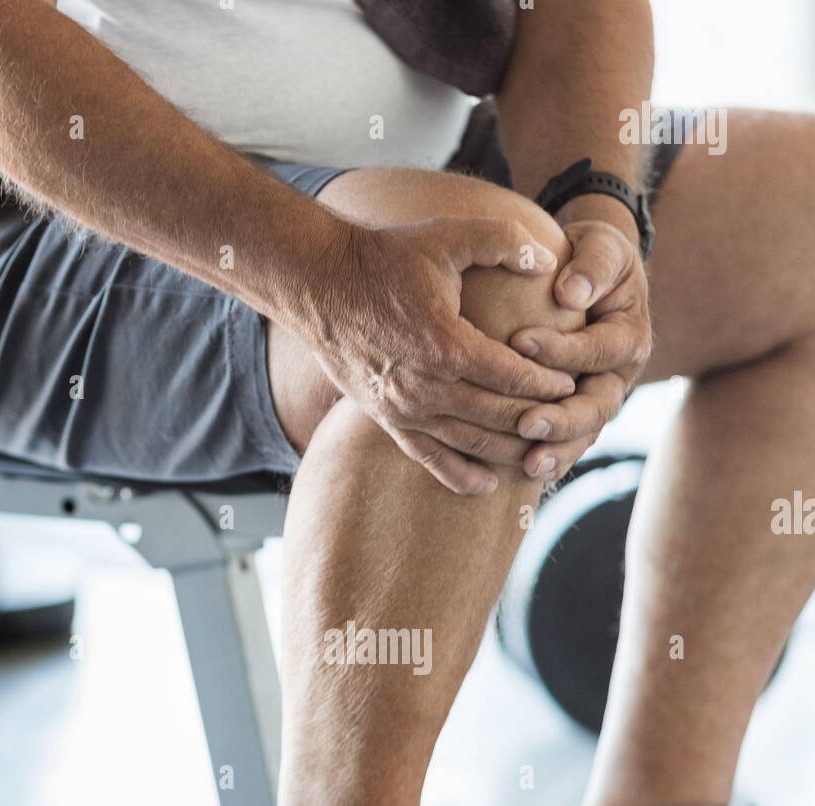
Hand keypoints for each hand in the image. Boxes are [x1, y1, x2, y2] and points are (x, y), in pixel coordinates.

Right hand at [305, 217, 577, 494]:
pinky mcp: (387, 420)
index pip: (511, 376)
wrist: (319, 284)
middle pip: (497, 415)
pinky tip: (488, 486)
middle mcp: (425, 386)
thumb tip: (546, 261)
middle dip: (538, 419)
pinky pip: (429, 458)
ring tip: (542, 450)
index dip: (546, 383)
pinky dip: (460, 475)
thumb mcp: (446, 235)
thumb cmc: (385, 257)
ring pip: (470, 443)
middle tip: (567, 419)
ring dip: (509, 451)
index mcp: (445, 343)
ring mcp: (405, 409)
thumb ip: (502, 241)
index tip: (571, 382)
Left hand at [510, 219, 652, 480]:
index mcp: (630, 336)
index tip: (519, 342)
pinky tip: (523, 472)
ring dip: (558, 450)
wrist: (590, 276)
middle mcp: (620, 376)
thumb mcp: (600, 245)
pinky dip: (552, 459)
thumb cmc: (593, 255)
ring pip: (585, 433)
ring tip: (528, 464)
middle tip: (526, 424)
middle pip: (598, 406)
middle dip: (563, 419)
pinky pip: (569, 443)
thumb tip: (571, 293)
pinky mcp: (580, 414)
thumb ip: (592, 263)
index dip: (563, 349)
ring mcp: (601, 399)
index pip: (598, 349)